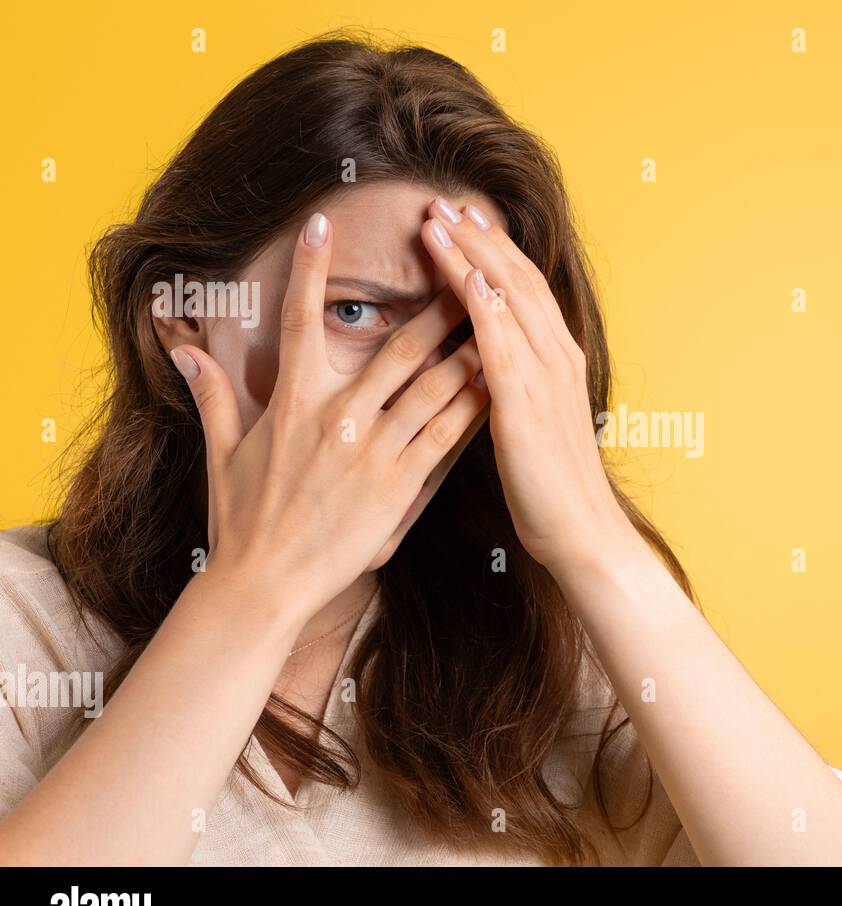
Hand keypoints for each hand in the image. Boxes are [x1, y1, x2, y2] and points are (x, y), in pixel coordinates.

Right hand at [170, 212, 488, 621]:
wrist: (265, 585)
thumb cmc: (242, 519)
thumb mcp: (222, 454)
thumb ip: (213, 395)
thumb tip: (182, 347)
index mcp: (292, 403)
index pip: (299, 319)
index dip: (309, 269)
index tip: (321, 223)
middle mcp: (338, 418)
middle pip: (397, 347)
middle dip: (434, 304)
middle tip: (461, 266)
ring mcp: (374, 451)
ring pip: (433, 386)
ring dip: (468, 348)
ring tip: (497, 318)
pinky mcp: (401, 485)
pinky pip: (446, 437)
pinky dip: (472, 407)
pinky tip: (495, 383)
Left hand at [419, 197, 636, 572]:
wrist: (581, 531)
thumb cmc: (550, 487)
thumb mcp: (532, 424)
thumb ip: (511, 387)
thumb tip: (480, 366)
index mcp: (557, 360)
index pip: (522, 288)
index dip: (492, 250)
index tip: (461, 220)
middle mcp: (556, 357)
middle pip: (516, 278)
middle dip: (477, 237)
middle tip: (442, 201)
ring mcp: (545, 376)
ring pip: (507, 298)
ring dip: (471, 256)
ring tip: (437, 221)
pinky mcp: (527, 403)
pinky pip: (502, 343)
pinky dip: (484, 304)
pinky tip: (463, 277)